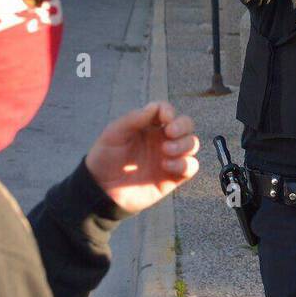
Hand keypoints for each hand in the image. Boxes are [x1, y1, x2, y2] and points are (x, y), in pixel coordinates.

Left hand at [84, 101, 199, 213]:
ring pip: (192, 144)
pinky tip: (166, 166)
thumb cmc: (105, 158)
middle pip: (186, 125)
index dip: (169, 110)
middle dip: (182, 126)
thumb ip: (133, 119)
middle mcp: (162, 140)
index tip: (164, 118)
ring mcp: (169, 158)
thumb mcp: (113, 134)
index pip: (166, 110)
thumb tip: (154, 107)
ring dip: (184, 144)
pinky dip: (185, 164)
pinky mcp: (173, 177)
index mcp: (148, 126)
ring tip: (165, 151)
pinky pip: (191, 166)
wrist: (103, 189)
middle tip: (170, 133)